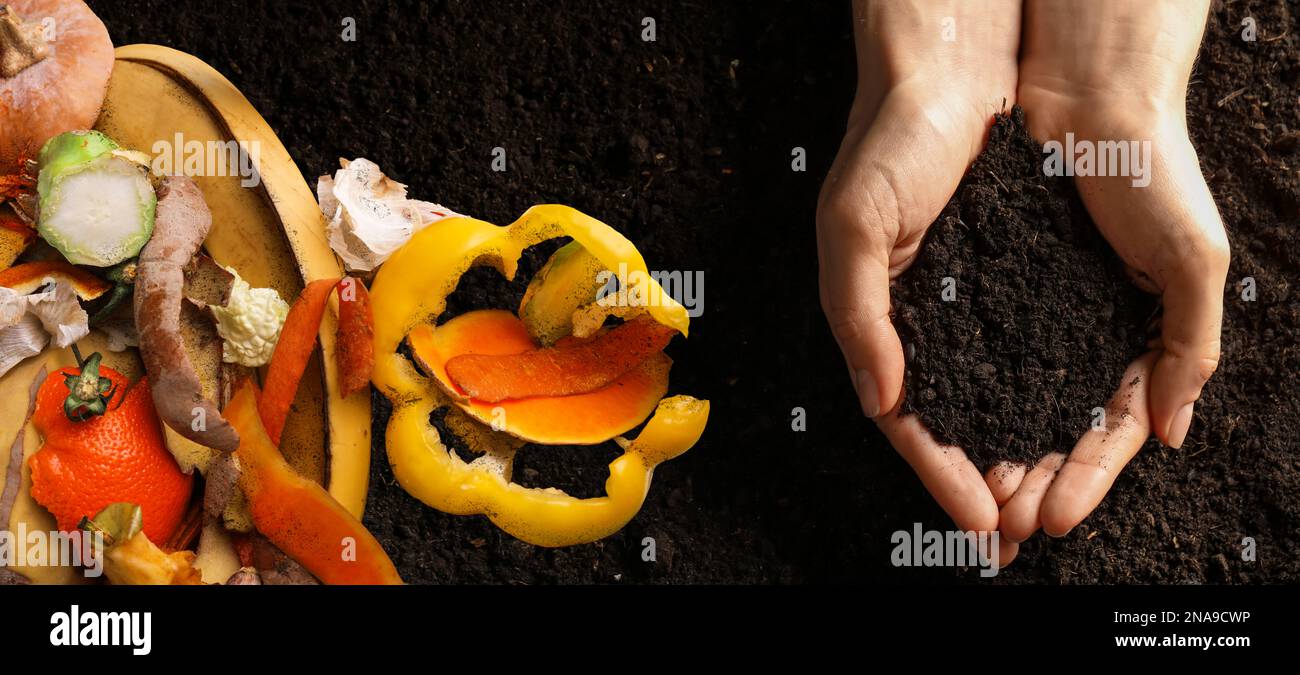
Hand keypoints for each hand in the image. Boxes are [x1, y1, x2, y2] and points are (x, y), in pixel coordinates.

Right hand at [817, 1, 1020, 561]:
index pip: (904, 416)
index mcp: (875, 317)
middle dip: (974, 484)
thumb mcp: (854, 227)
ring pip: (989, 399)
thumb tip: (882, 400)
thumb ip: (859, 315)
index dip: (936, 472)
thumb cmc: (891, 141)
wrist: (951, 73)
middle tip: (1011, 538)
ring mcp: (965, 305)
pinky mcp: (1008, 282)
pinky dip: (1038, 400)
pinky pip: (1023, 355)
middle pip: (948, 423)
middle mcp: (919, 321)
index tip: (976, 520)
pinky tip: (1057, 432)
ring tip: (1040, 504)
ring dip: (1010, 456)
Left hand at [997, 0, 1229, 540]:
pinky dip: (966, 396)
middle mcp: (1084, 333)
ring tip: (977, 496)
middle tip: (1004, 524)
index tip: (1055, 518)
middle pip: (1057, 429)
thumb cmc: (1153, 175)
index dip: (1086, 479)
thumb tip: (1173, 434)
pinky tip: (949, 429)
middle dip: (1033, 482)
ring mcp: (1037, 314)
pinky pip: (976, 355)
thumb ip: (1189, 348)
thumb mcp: (1192, 262)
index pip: (1112, 432)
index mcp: (1139, 338)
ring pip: (1012, 402)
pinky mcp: (992, 289)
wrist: (1089, 100)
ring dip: (996, 453)